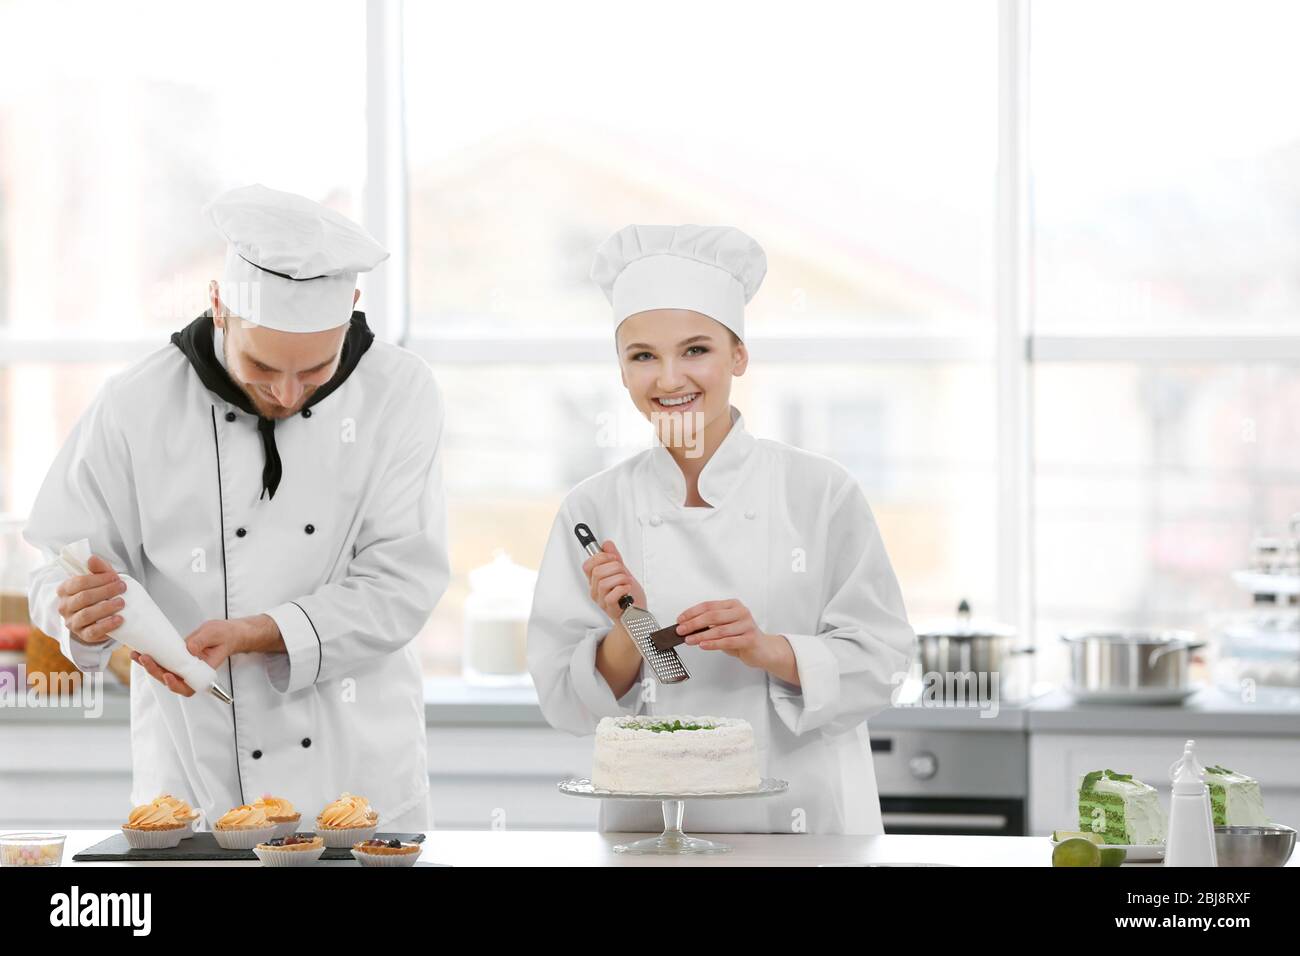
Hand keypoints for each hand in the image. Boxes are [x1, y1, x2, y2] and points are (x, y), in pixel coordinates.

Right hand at [56, 554, 126, 644]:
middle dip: (105, 591)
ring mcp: (72, 622)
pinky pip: (92, 632)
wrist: (102, 616)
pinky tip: (119, 619)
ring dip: (106, 607)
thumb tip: (92, 558)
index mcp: (65, 590)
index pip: (78, 582)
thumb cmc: (100, 593)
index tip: (115, 577)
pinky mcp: (83, 635)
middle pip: (83, 597)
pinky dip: (107, 625)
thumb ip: (98, 568)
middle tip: (122, 587)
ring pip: (86, 615)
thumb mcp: (101, 579)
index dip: (98, 579)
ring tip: (122, 602)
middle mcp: (65, 606)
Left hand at [131, 615, 280, 697]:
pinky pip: (164, 662)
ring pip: (164, 672)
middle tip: (145, 658)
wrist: (229, 633)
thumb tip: (187, 648)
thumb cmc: (226, 635)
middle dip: (155, 671)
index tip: (168, 675)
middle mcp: (192, 672)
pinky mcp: (179, 658)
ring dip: (149, 666)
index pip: (189, 686)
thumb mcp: (215, 633)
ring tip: (137, 655)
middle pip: (171, 680)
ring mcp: (184, 666)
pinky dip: (152, 659)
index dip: (176, 685)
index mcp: (204, 671)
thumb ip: (201, 641)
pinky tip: (141, 652)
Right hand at [582, 540, 646, 623]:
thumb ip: (614, 559)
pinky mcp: (611, 609)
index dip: (601, 557)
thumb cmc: (629, 595)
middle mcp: (595, 591)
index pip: (587, 565)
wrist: (638, 615)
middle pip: (597, 572)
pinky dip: (622, 589)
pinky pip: (611, 596)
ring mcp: (601, 601)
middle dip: (615, 566)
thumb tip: (606, 544)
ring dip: (620, 578)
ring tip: (626, 582)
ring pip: (604, 583)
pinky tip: (627, 589)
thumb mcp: (622, 573)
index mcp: (595, 581)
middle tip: (623, 572)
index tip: (614, 558)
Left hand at [676, 599, 798, 682]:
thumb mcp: (725, 627)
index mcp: (733, 605)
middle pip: (712, 616)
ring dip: (701, 636)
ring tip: (689, 640)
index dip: (692, 612)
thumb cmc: (742, 637)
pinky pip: (727, 641)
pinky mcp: (750, 638)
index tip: (680, 619)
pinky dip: (713, 644)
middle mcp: (741, 612)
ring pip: (719, 629)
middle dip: (694, 623)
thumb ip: (710, 625)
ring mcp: (747, 624)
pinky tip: (703, 645)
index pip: (708, 606)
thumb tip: (687, 627)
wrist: (764, 650)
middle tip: (681, 630)